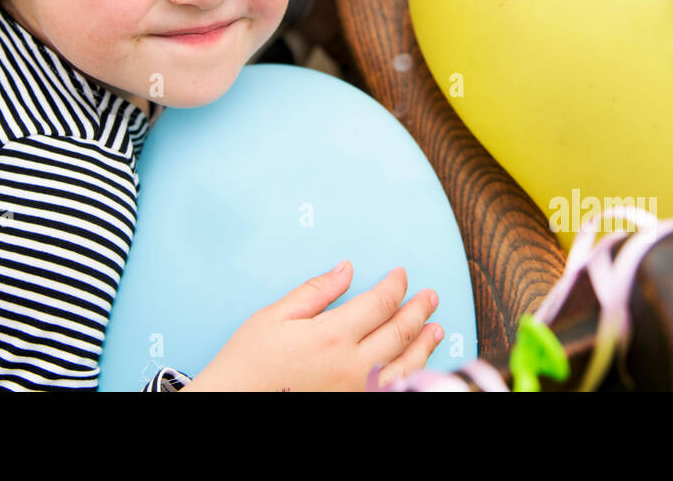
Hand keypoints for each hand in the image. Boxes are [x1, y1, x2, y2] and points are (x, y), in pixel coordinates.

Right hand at [182, 262, 442, 391]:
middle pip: (400, 332)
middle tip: (430, 296)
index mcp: (332, 335)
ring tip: (436, 328)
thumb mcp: (274, 316)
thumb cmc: (250, 361)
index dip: (395, 286)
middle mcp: (352, 366)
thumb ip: (315, 291)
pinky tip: (417, 366)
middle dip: (419, 310)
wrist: (236, 401)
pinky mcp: (354, 403)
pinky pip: (394, 390)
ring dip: (424, 344)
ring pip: (406, 366)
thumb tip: (346, 269)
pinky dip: (411, 375)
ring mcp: (357, 390)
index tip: (401, 274)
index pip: (380, 303)